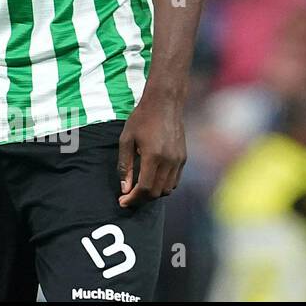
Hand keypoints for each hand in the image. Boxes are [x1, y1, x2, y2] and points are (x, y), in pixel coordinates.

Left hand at [117, 93, 186, 207]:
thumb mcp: (126, 139)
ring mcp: (179, 160)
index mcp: (153, 156)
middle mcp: (169, 161)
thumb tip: (124, 188)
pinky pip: (175, 180)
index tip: (122, 202)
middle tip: (128, 198)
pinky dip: (163, 185)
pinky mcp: (183, 158)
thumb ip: (124, 165)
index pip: (145, 188)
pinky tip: (152, 181)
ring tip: (138, 191)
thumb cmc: (141, 118)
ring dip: (153, 193)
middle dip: (141, 199)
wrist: (164, 103)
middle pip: (157, 192)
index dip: (133, 198)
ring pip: (168, 189)